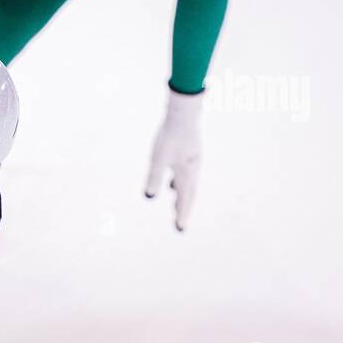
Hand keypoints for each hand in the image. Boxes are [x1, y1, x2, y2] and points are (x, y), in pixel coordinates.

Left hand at [144, 89, 204, 232]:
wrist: (183, 113)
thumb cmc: (170, 136)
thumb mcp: (158, 158)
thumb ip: (154, 178)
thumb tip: (150, 197)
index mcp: (187, 173)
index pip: (185, 199)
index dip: (182, 214)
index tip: (180, 229)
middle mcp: (192, 169)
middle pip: (189, 194)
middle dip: (183, 209)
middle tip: (179, 224)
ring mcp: (192, 161)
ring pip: (188, 183)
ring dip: (182, 196)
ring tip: (175, 206)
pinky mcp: (188, 153)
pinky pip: (185, 174)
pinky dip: (179, 183)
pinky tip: (172, 183)